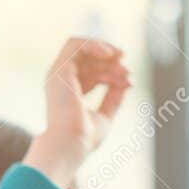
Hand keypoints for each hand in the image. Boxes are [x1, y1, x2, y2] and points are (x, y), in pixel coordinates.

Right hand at [24, 37, 130, 188]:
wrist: (71, 143)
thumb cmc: (85, 137)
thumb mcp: (106, 114)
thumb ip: (113, 98)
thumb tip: (124, 83)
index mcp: (69, 94)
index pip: (93, 75)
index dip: (112, 74)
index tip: (129, 82)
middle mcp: (62, 82)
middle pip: (90, 62)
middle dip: (112, 64)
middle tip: (128, 73)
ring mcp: (58, 75)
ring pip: (84, 50)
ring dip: (106, 53)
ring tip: (121, 62)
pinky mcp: (59, 69)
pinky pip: (76, 45)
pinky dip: (94, 44)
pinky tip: (110, 53)